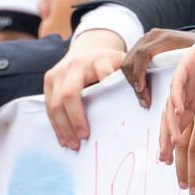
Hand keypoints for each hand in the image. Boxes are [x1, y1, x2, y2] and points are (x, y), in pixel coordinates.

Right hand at [42, 30, 125, 149]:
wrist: (87, 49)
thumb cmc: (109, 64)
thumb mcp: (122, 64)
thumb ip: (133, 79)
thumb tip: (146, 103)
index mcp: (99, 60)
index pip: (103, 73)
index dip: (104, 88)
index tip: (112, 107)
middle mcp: (76, 64)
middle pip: (70, 93)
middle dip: (76, 118)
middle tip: (85, 137)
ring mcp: (59, 71)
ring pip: (55, 103)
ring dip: (63, 127)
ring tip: (73, 145)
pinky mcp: (49, 79)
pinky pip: (49, 106)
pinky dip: (56, 125)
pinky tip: (64, 139)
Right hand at [120, 29, 194, 107]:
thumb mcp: (194, 56)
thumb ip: (186, 66)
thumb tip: (176, 88)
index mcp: (164, 38)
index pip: (142, 54)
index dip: (138, 72)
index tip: (140, 88)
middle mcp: (151, 37)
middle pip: (131, 59)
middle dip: (133, 81)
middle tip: (143, 99)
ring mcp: (145, 39)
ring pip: (128, 61)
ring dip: (132, 80)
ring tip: (143, 95)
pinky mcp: (142, 44)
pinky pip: (131, 60)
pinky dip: (133, 75)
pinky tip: (141, 87)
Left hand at [159, 13, 194, 168]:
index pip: (180, 127)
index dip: (174, 144)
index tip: (170, 164)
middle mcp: (186, 94)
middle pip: (171, 120)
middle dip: (167, 140)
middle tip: (164, 160)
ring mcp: (184, 81)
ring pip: (171, 106)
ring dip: (171, 124)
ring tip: (173, 142)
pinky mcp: (186, 67)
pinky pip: (177, 86)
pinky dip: (177, 99)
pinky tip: (179, 112)